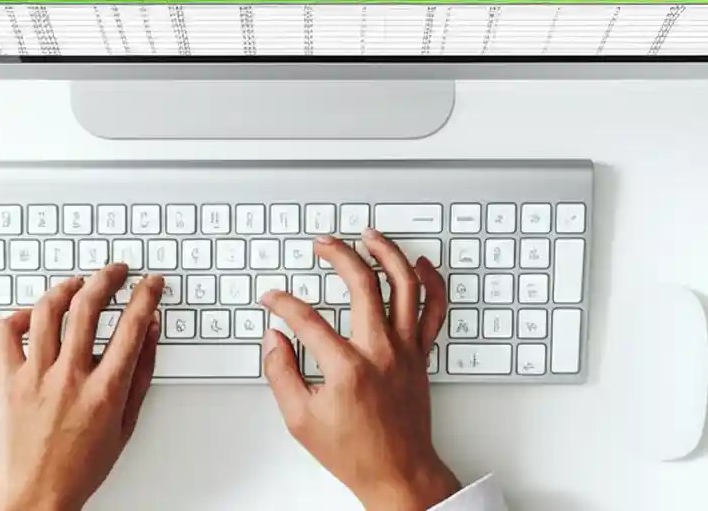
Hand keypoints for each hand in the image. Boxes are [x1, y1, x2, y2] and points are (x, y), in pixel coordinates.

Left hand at [0, 264, 162, 510]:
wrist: (36, 494)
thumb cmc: (81, 466)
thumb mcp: (126, 424)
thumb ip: (141, 373)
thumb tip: (150, 332)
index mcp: (104, 391)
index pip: (131, 327)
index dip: (146, 296)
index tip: (151, 284)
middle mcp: (69, 378)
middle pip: (89, 307)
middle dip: (108, 278)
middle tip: (117, 271)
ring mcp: (36, 376)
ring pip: (49, 311)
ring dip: (68, 287)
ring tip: (79, 283)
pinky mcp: (9, 380)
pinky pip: (7, 333)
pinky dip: (21, 315)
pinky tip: (37, 315)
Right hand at [260, 229, 459, 510]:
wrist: (398, 472)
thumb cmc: (354, 452)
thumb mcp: (300, 419)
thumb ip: (281, 373)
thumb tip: (274, 339)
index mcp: (347, 368)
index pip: (307, 318)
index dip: (283, 303)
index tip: (273, 298)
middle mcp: (381, 351)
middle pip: (362, 283)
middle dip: (337, 254)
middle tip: (321, 244)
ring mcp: (406, 349)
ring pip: (405, 285)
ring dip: (387, 253)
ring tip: (369, 235)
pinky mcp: (421, 354)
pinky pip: (434, 309)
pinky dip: (431, 282)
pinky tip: (419, 264)